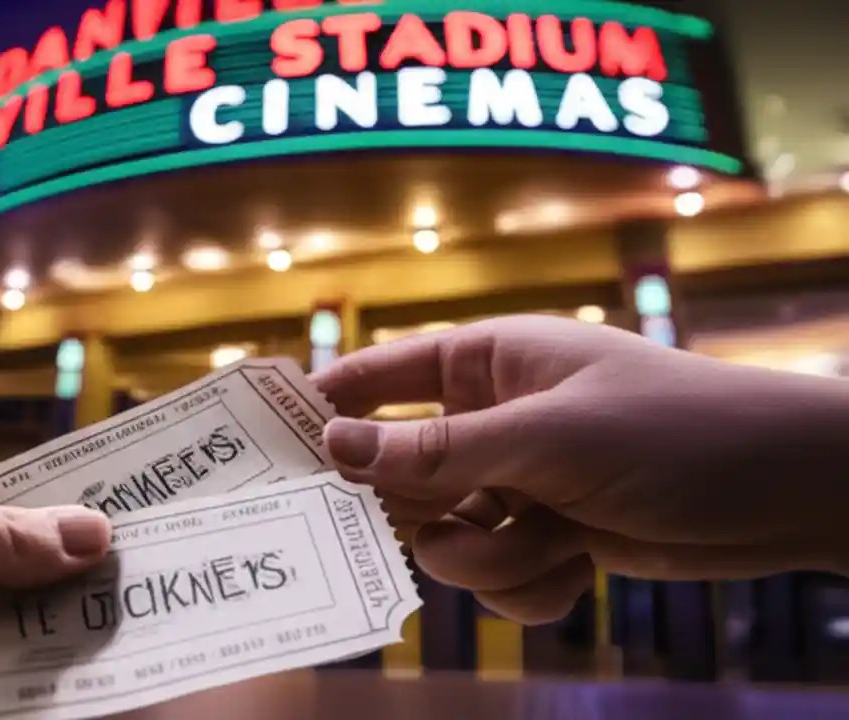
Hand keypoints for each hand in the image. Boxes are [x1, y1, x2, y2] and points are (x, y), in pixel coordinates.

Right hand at [315, 316, 848, 624]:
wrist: (785, 491)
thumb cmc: (672, 430)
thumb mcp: (546, 436)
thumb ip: (435, 450)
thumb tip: (333, 445)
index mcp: (489, 364)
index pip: (384, 374)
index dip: (332, 404)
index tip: (277, 446)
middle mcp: (495, 422)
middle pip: (402, 476)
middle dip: (428, 514)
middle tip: (463, 520)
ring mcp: (520, 484)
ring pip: (446, 540)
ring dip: (485, 562)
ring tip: (542, 550)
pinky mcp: (550, 539)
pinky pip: (495, 578)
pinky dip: (526, 589)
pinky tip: (574, 576)